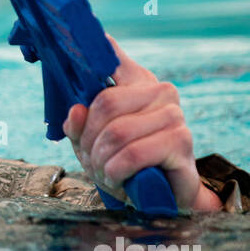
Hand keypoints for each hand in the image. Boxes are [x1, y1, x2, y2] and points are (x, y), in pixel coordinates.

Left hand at [64, 36, 221, 211]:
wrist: (162, 196)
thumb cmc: (126, 163)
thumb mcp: (92, 144)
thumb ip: (79, 126)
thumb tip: (75, 110)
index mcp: (138, 82)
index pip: (110, 59)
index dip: (88, 59)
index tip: (68, 54)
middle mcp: (160, 91)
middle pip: (105, 104)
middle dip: (89, 140)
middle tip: (91, 160)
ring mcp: (173, 114)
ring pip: (117, 132)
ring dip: (102, 160)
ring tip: (105, 172)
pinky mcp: (180, 141)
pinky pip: (132, 153)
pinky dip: (116, 171)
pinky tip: (118, 178)